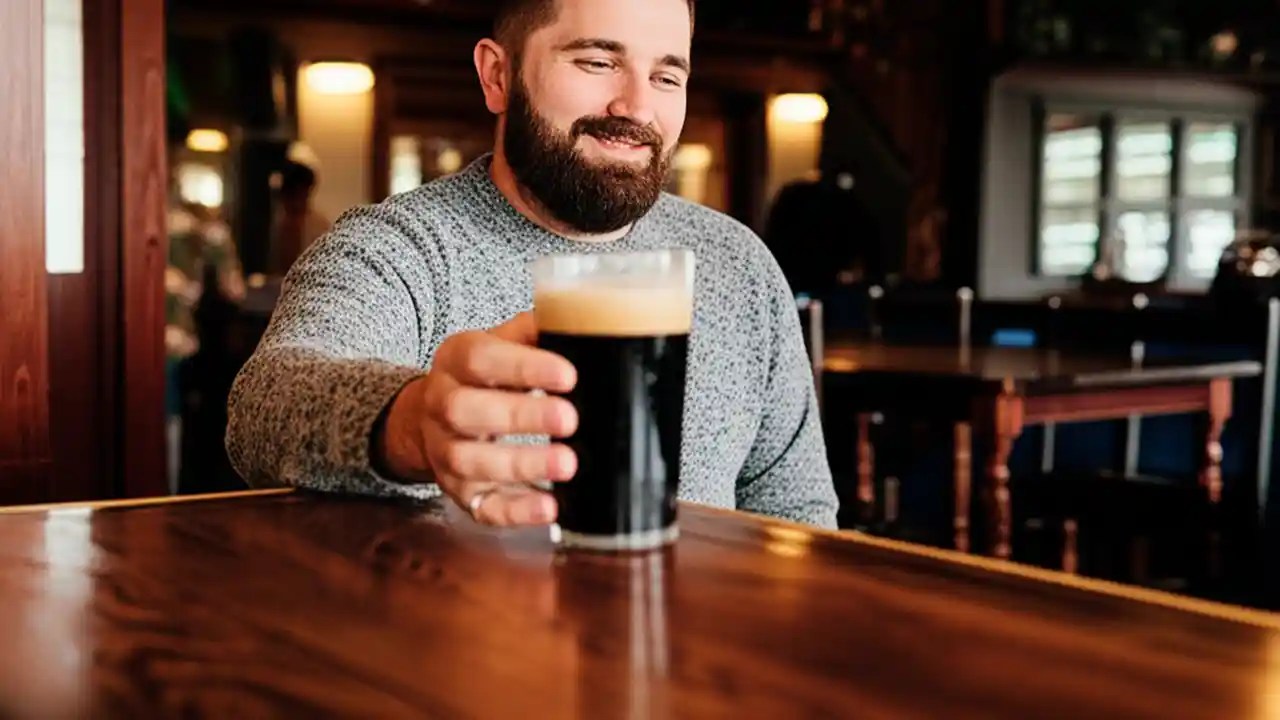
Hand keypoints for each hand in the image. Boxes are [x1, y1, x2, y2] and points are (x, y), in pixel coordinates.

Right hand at [374, 312, 578, 525]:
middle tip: (569, 419)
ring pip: (470, 462)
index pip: (481, 359)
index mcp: (456, 359)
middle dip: (520, 417)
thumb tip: (582, 319)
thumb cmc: (485, 376)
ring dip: (521, 465)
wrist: (434, 417)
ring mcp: (445, 452)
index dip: (523, 368)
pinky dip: (516, 511)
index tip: (568, 375)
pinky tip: (550, 507)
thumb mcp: (503, 344)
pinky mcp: (460, 493)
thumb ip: (534, 333)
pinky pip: (482, 507)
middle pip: (466, 411)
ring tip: (567, 464)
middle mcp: (442, 405)